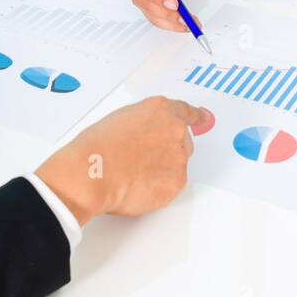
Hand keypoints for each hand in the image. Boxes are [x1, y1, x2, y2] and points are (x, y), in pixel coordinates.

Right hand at [34, 96, 205, 225]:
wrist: (93, 172)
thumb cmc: (97, 146)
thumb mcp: (120, 119)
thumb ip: (144, 124)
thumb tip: (148, 136)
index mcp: (160, 109)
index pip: (186, 112)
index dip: (195, 117)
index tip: (203, 119)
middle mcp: (175, 130)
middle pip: (182, 141)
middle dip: (167, 150)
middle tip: (142, 159)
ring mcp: (178, 156)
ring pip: (176, 165)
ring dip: (161, 169)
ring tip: (132, 173)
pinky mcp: (177, 182)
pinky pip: (171, 184)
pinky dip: (158, 187)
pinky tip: (137, 184)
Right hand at [119, 0, 199, 31]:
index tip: (174, 4)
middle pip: (146, 2)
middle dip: (166, 12)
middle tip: (185, 17)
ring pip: (151, 13)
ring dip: (170, 21)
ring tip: (189, 22)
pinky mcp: (146, 4)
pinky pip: (156, 17)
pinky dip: (170, 22)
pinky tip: (184, 23)